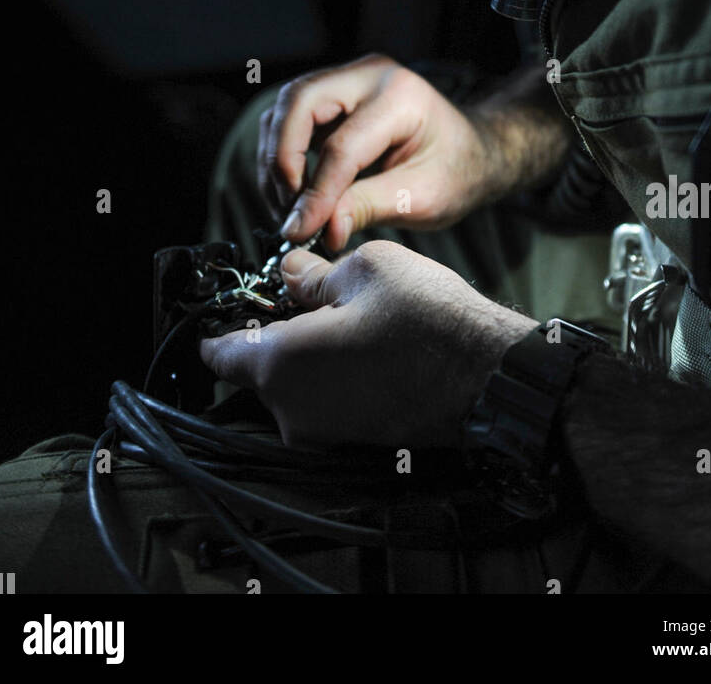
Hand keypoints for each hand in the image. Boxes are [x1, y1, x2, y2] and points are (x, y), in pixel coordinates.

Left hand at [200, 240, 537, 447]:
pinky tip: (367, 346)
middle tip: (307, 295)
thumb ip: (312, 274)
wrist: (490, 376)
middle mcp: (291, 411)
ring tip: (348, 317)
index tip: (230, 306)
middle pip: (258, 367)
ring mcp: (323, 433)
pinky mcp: (353, 442)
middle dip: (273, 332)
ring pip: (293, 385)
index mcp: (280, 364)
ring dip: (306, 354)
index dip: (221, 323)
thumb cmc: (428, 320)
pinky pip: (322, 403)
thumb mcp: (363, 268)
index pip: (220, 352)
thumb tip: (289, 274)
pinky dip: (332, 376)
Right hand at [257, 54, 501, 250]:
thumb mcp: (422, 197)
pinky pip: (293, 115)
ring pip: (287, 106)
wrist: (471, 150)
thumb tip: (320, 229)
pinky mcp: (335, 94)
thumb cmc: (456, 170)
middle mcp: (370, 75)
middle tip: (287, 208)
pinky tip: (293, 190)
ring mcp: (350, 79)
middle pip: (299, 103)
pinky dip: (283, 151)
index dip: (316, 193)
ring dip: (277, 157)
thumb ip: (368, 208)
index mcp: (400, 97)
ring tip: (288, 205)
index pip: (341, 145)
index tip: (300, 230)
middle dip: (281, 159)